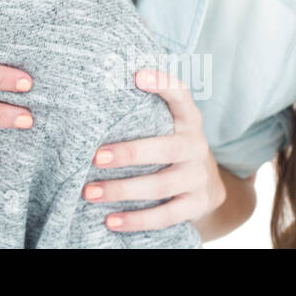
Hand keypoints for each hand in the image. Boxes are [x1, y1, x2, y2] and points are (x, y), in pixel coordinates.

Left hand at [81, 69, 225, 232]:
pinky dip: (137, 220)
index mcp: (188, 119)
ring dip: (123, 190)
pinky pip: (166, 215)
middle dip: (129, 153)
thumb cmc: (168, 144)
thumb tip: (88, 94)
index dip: (163, 84)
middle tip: (95, 157)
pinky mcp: (197, 205)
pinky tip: (110, 220)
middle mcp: (196, 146)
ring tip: (90, 192)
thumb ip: (142, 111)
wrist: (206, 184)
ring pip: (161, 185)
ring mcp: (198, 177)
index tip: (137, 75)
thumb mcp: (165, 124)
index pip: (181, 95)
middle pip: (166, 148)